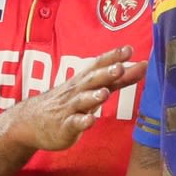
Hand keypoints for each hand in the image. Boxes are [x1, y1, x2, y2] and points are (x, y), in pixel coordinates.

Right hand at [7, 46, 145, 151]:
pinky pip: (74, 124)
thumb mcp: (94, 88)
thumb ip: (119, 80)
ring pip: (82, 101)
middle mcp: (77, 91)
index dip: (113, 57)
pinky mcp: (65, 127)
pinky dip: (82, 122)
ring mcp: (70, 109)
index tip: (128, 49)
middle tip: (120, 67)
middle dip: (105, 73)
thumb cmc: (69, 102)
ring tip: (104, 93)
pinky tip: (90, 121)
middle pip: (92, 80)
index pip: (99, 65)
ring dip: (93, 96)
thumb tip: (143, 66)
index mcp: (85, 80)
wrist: (32, 122)